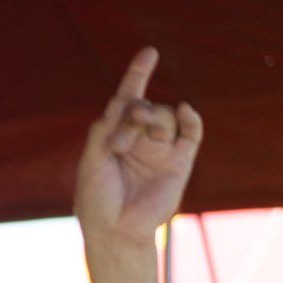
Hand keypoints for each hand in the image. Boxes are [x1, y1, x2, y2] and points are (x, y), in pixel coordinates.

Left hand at [75, 47, 201, 248]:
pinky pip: (191, 133)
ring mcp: (161, 149)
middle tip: (118, 142)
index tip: (149, 53)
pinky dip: (191, 119)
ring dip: (151, 121)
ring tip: (130, 144)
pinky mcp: (180, 162)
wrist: (115, 230)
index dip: (138, 75)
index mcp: (116, 136)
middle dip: (133, 115)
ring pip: (166, 117)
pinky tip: (186, 109)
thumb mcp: (91, 160)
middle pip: (145, 107)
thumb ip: (105, 128)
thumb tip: (123, 100)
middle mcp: (140, 139)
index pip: (128, 99)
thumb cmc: (96, 199)